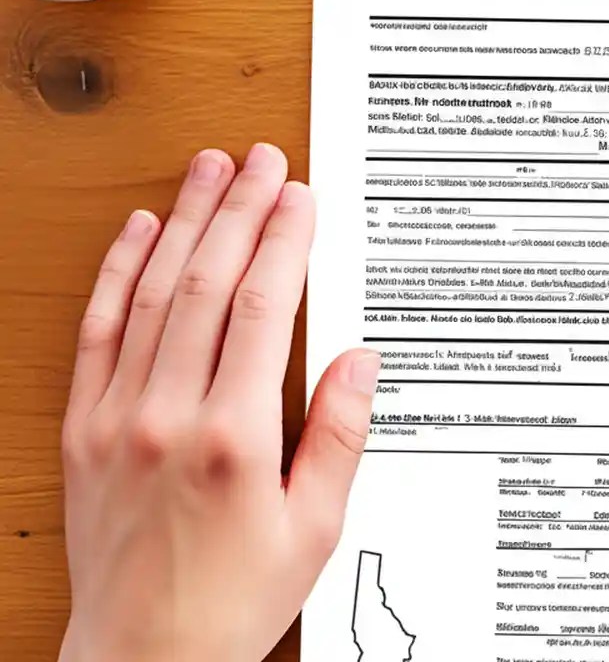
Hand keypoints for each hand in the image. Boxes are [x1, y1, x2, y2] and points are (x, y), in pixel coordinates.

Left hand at [58, 145, 378, 661]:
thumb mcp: (315, 526)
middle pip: (206, 282)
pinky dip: (118, 273)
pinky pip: (98, 331)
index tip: (300, 198)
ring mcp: (117, 416)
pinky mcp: (84, 426)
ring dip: (183, 222)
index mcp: (233, 438)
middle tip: (261, 160)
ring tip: (208, 171)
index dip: (283, 241)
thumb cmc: (233, 597)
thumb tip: (359, 362)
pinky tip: (140, 232)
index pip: (263, 309)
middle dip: (238, 209)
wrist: (144, 653)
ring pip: (152, 293)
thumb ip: (339, 434)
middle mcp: (167, 415)